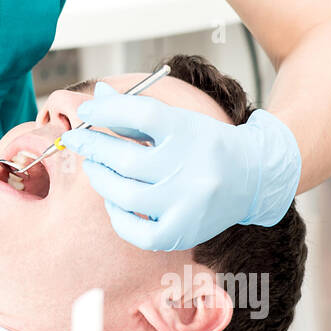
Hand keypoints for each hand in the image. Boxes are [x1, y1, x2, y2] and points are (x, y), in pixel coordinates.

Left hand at [59, 81, 301, 250]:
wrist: (253, 176)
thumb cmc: (204, 144)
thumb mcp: (176, 120)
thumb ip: (134, 109)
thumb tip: (97, 97)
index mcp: (191, 131)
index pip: (142, 113)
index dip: (107, 110)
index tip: (86, 111)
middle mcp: (192, 167)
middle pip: (127, 157)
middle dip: (93, 147)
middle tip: (77, 141)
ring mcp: (188, 204)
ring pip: (125, 195)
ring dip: (101, 180)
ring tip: (95, 169)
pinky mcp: (184, 232)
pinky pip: (137, 232)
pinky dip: (117, 217)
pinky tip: (115, 202)